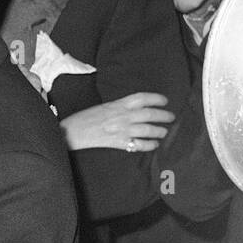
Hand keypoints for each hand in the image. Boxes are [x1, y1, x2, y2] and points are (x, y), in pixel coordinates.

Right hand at [59, 92, 173, 152]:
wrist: (71, 131)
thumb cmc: (85, 118)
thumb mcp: (103, 107)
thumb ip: (120, 107)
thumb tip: (136, 109)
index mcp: (117, 104)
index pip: (142, 98)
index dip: (156, 98)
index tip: (165, 100)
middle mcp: (122, 116)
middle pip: (149, 114)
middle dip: (163, 115)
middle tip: (171, 117)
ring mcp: (121, 130)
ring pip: (147, 129)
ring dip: (159, 131)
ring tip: (164, 131)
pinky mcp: (118, 142)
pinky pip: (139, 144)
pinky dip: (149, 144)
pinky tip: (154, 144)